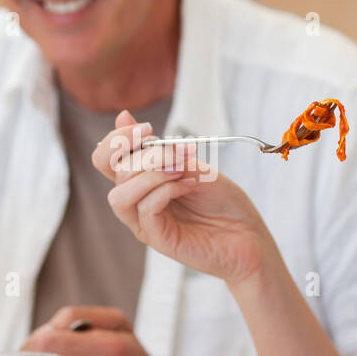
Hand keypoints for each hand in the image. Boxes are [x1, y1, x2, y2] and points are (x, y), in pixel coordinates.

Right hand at [91, 111, 273, 285]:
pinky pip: (145, 210)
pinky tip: (188, 186)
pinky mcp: (157, 239)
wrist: (250, 237)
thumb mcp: (193, 165)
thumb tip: (124, 116)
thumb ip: (161, 148)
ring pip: (119, 195)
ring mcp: (145, 223)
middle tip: (179, 155)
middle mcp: (138, 202)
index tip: (146, 128)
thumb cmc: (223, 202)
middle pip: (113, 172)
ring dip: (150, 175)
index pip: (106, 158)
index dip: (116, 139)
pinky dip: (165, 190)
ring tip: (181, 171)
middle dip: (145, 154)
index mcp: (142, 182)